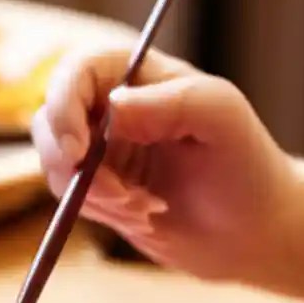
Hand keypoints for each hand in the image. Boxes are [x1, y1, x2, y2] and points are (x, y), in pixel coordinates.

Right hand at [32, 47, 295, 280]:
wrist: (253, 230)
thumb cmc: (246, 165)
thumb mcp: (220, 119)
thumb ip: (169, 103)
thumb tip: (112, 107)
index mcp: (138, 75)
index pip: (77, 71)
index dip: (64, 105)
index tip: (77, 150)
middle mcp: (112, 107)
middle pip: (51, 118)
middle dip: (74, 162)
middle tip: (119, 193)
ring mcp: (101, 149)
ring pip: (57, 163)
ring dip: (95, 193)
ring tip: (148, 205)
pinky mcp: (98, 188)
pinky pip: (72, 196)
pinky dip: (101, 210)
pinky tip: (146, 213)